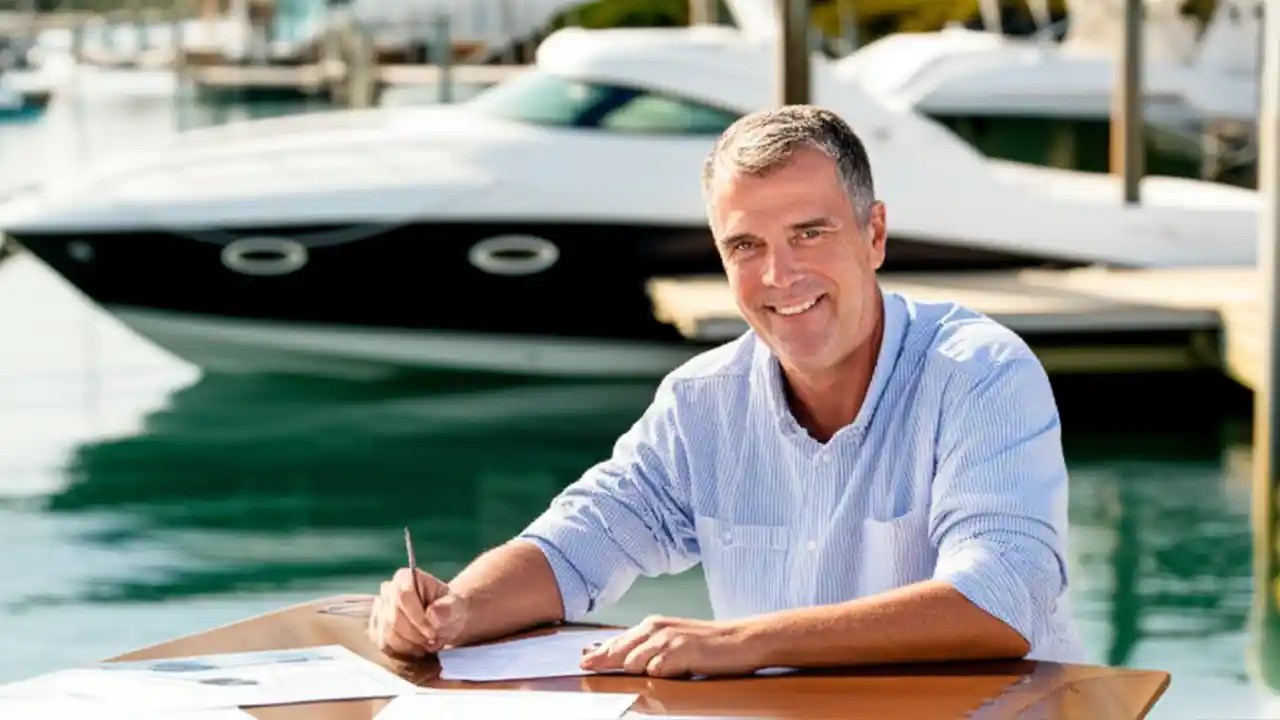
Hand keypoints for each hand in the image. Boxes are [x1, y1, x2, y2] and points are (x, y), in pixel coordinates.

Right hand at [367, 567, 466, 657]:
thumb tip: (433, 615)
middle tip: (432, 641)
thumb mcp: (456, 607)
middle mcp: (388, 591)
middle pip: (393, 618)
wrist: (444, 623)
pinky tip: (416, 647)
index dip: (418, 618)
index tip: (433, 633)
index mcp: (405, 578)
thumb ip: (448, 609)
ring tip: (427, 643)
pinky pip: (384, 644)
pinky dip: (402, 650)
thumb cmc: (449, 611)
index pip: (403, 596)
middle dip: (415, 635)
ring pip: (387, 633)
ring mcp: (379, 610)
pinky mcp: (377, 629)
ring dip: (410, 644)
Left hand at [579, 615, 760, 677]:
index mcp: (652, 625)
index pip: (618, 641)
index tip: (582, 661)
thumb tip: (618, 657)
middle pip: (619, 649)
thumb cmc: (706, 644)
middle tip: (584, 667)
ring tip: (632, 674)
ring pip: (635, 660)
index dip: (598, 652)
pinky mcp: (682, 651)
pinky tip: (661, 674)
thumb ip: (647, 648)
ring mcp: (668, 639)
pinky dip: (656, 673)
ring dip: (632, 670)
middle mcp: (657, 628)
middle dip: (601, 660)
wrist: (740, 640)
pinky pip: (658, 668)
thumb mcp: (672, 641)